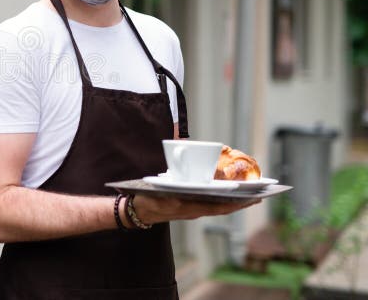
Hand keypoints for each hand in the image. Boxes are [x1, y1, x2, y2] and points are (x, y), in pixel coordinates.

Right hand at [129, 194, 260, 226]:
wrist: (139, 213)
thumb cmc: (148, 200)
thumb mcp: (159, 194)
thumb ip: (173, 190)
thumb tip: (192, 186)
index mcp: (188, 207)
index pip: (218, 207)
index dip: (236, 203)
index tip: (251, 199)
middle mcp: (194, 211)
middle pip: (223, 208)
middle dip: (242, 203)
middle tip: (260, 196)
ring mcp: (193, 211)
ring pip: (219, 207)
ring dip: (235, 202)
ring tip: (251, 196)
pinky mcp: (190, 209)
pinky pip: (212, 206)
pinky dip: (224, 201)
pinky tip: (231, 196)